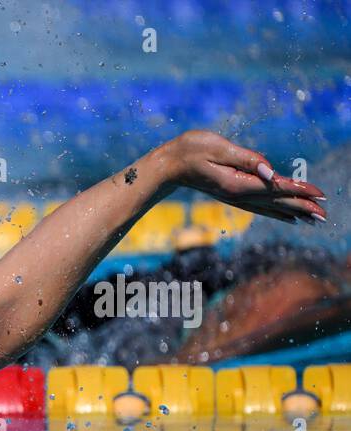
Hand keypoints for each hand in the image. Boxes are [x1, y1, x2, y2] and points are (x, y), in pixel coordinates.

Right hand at [162, 130, 325, 223]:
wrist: (169, 165)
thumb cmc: (192, 150)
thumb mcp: (219, 148)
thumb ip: (248, 160)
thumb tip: (272, 173)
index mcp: (238, 183)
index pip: (275, 187)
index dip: (299, 190)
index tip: (320, 194)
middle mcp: (238, 195)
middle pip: (276, 203)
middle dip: (302, 208)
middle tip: (324, 215)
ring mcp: (235, 197)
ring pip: (270, 208)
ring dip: (293, 213)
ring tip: (313, 219)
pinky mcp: (233, 195)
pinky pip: (260, 207)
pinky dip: (276, 212)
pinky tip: (287, 217)